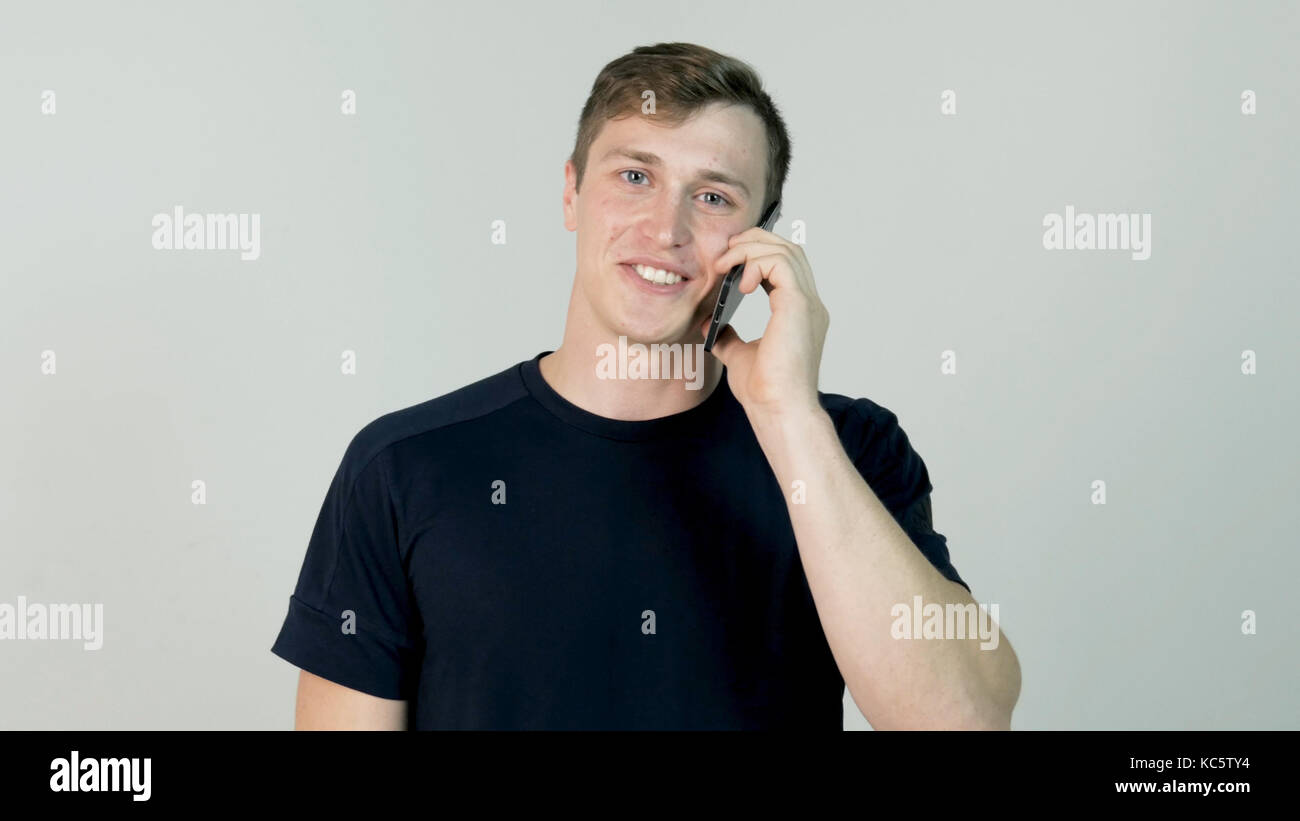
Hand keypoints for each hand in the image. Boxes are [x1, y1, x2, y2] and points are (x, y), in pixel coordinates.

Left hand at [700, 226, 829, 419]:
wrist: (778, 411)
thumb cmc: (765, 392)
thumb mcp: (738, 356)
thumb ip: (727, 337)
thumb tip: (709, 323)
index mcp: (799, 314)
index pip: (786, 266)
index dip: (758, 254)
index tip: (729, 263)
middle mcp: (808, 305)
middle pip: (790, 249)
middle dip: (756, 241)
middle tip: (726, 252)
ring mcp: (807, 304)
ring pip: (787, 250)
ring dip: (752, 249)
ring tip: (726, 265)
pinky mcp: (799, 305)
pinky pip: (780, 263)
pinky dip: (757, 262)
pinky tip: (740, 281)